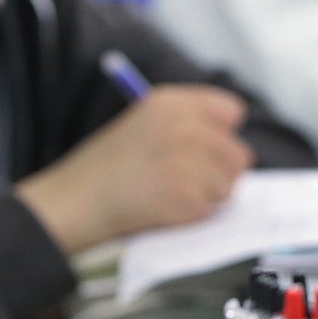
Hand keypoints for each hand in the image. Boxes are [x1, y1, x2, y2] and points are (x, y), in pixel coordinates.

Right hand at [16, 85, 250, 252]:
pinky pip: (212, 209)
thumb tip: (225, 145)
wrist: (78, 200)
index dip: (222, 133)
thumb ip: (184, 124)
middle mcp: (186, 126)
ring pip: (228, 185)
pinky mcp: (190, 195)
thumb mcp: (142, 124)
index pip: (231, 111)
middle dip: (220, 171)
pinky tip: (163, 208)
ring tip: (169, 194)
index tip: (208, 149)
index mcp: (171, 103)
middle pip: (238, 153)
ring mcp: (190, 161)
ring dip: (207, 196)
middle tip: (189, 181)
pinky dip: (192, 215)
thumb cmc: (106, 167)